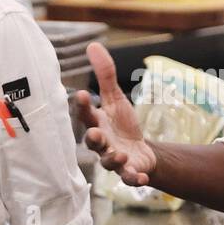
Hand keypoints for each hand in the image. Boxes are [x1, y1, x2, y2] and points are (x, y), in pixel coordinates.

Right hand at [76, 42, 157, 186]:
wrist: (140, 153)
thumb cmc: (122, 125)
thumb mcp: (116, 98)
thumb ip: (105, 75)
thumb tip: (93, 45)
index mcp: (97, 123)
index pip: (86, 113)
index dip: (83, 106)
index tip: (82, 94)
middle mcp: (102, 143)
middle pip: (92, 142)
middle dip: (92, 139)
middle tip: (94, 133)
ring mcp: (114, 159)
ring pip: (108, 161)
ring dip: (113, 159)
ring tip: (120, 154)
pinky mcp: (128, 171)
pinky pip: (128, 177)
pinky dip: (133, 178)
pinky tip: (141, 177)